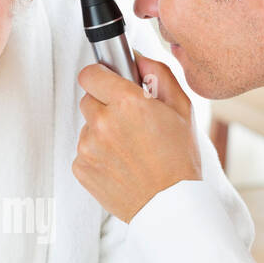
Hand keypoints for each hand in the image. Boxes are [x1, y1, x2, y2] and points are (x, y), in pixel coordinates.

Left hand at [73, 54, 201, 220]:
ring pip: (87, 127)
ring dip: (102, 133)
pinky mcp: (81, 168)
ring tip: (129, 149)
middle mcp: (103, 122)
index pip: (90, 74)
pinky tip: (120, 165)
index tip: (109, 84)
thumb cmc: (179, 159)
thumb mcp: (181, 108)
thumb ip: (157, 73)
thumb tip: (136, 57)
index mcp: (126, 102)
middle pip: (88, 99)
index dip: (102, 77)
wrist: (170, 205)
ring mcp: (88, 147)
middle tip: (129, 123)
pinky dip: (98, 156)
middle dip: (105, 106)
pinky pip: (84, 151)